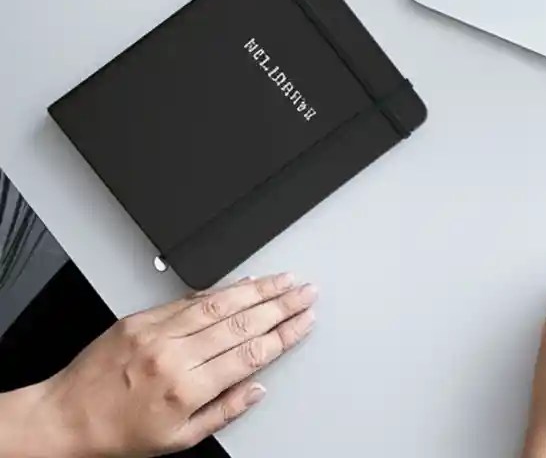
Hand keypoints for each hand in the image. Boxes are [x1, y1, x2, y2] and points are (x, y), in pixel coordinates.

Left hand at [13, 273, 316, 457]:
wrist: (65, 418)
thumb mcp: (179, 439)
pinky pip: (189, 299)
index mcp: (187, 388)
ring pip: (219, 304)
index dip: (285, 334)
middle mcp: (174, 355)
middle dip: (281, 305)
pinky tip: (243, 283)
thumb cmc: (118, 433)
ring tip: (285, 280)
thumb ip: (225, 411)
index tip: (306, 321)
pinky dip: (221, 290)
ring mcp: (156, 332)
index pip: (251, 353)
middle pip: (242, 322)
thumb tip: (257, 389)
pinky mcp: (141, 318)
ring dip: (258, 289)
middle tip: (307, 293)